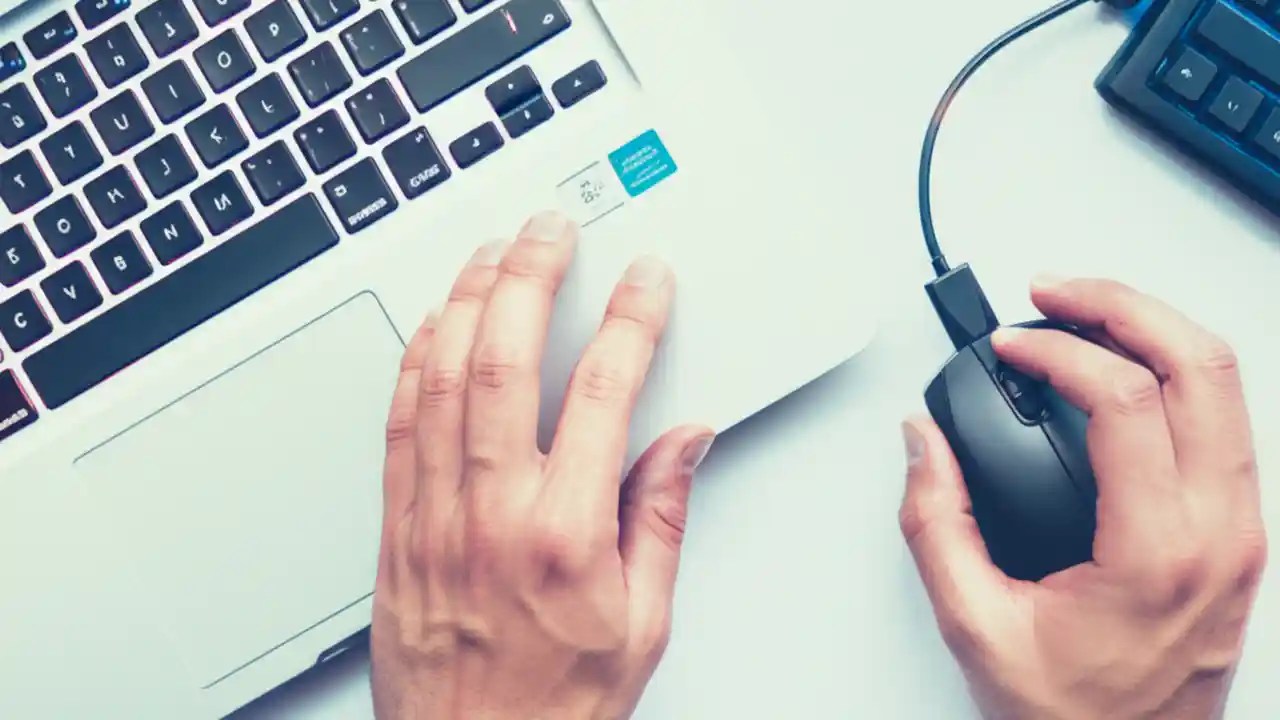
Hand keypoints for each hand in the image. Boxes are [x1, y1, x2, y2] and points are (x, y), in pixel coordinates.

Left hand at [371, 211, 714, 719]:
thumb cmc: (555, 705)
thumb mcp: (643, 624)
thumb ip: (660, 518)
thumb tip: (683, 441)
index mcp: (567, 533)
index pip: (606, 392)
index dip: (631, 319)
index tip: (645, 280)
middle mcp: (493, 511)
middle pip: (507, 358)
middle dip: (532, 276)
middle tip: (550, 232)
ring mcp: (435, 515)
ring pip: (443, 377)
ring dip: (468, 300)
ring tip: (492, 254)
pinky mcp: (396, 528)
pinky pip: (399, 424)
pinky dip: (414, 362)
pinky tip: (434, 328)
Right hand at [900, 277, 1265, 718]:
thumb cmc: (1071, 716)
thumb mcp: (975, 625)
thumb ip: (935, 523)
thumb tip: (922, 441)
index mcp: (1159, 553)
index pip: (1129, 401)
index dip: (1059, 353)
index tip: (1008, 350)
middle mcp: (1221, 534)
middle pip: (1202, 366)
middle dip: (1123, 306)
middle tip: (1057, 292)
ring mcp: (1241, 531)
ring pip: (1227, 384)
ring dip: (1155, 330)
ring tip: (1086, 315)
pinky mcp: (1238, 532)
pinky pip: (1225, 420)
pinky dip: (1174, 372)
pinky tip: (1125, 368)